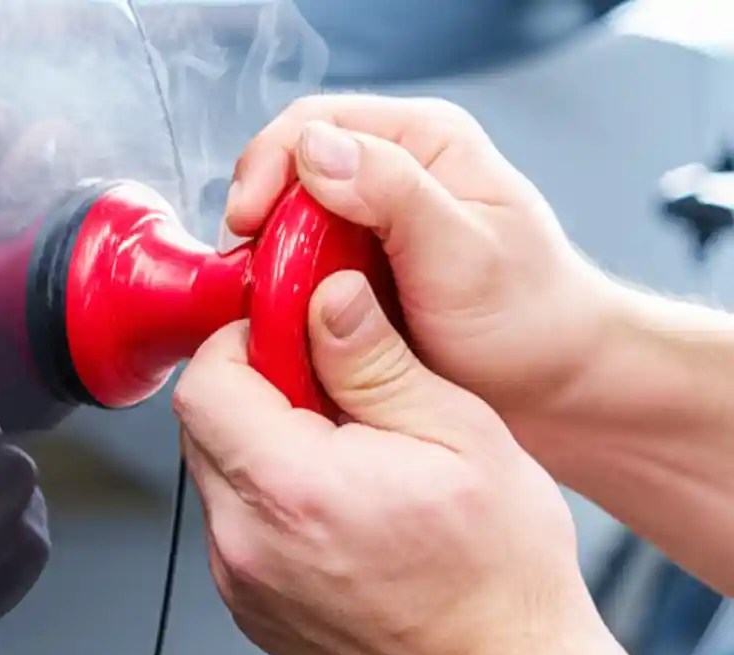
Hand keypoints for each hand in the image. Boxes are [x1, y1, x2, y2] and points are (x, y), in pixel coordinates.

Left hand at [173, 272, 666, 654]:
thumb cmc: (502, 581)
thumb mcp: (461, 435)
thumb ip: (376, 360)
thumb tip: (327, 299)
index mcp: (292, 490)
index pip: (204, 382)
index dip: (240, 339)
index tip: (286, 331)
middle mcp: (247, 543)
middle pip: (201, 425)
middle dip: (254, 386)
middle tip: (328, 385)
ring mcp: (242, 583)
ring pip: (216, 473)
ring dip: (261, 442)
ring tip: (344, 449)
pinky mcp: (251, 607)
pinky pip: (234, 524)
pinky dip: (269, 496)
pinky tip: (337, 500)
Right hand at [224, 94, 613, 416]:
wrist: (550, 389)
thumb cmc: (529, 318)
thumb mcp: (464, 251)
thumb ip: (395, 194)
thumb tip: (316, 150)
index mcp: (422, 141)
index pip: (314, 123)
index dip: (268, 166)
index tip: (247, 222)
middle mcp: (389, 172)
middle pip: (288, 172)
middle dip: (260, 219)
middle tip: (250, 271)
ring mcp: (367, 225)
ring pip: (285, 224)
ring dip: (268, 261)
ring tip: (265, 301)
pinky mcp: (352, 271)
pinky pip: (294, 269)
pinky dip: (281, 293)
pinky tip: (285, 320)